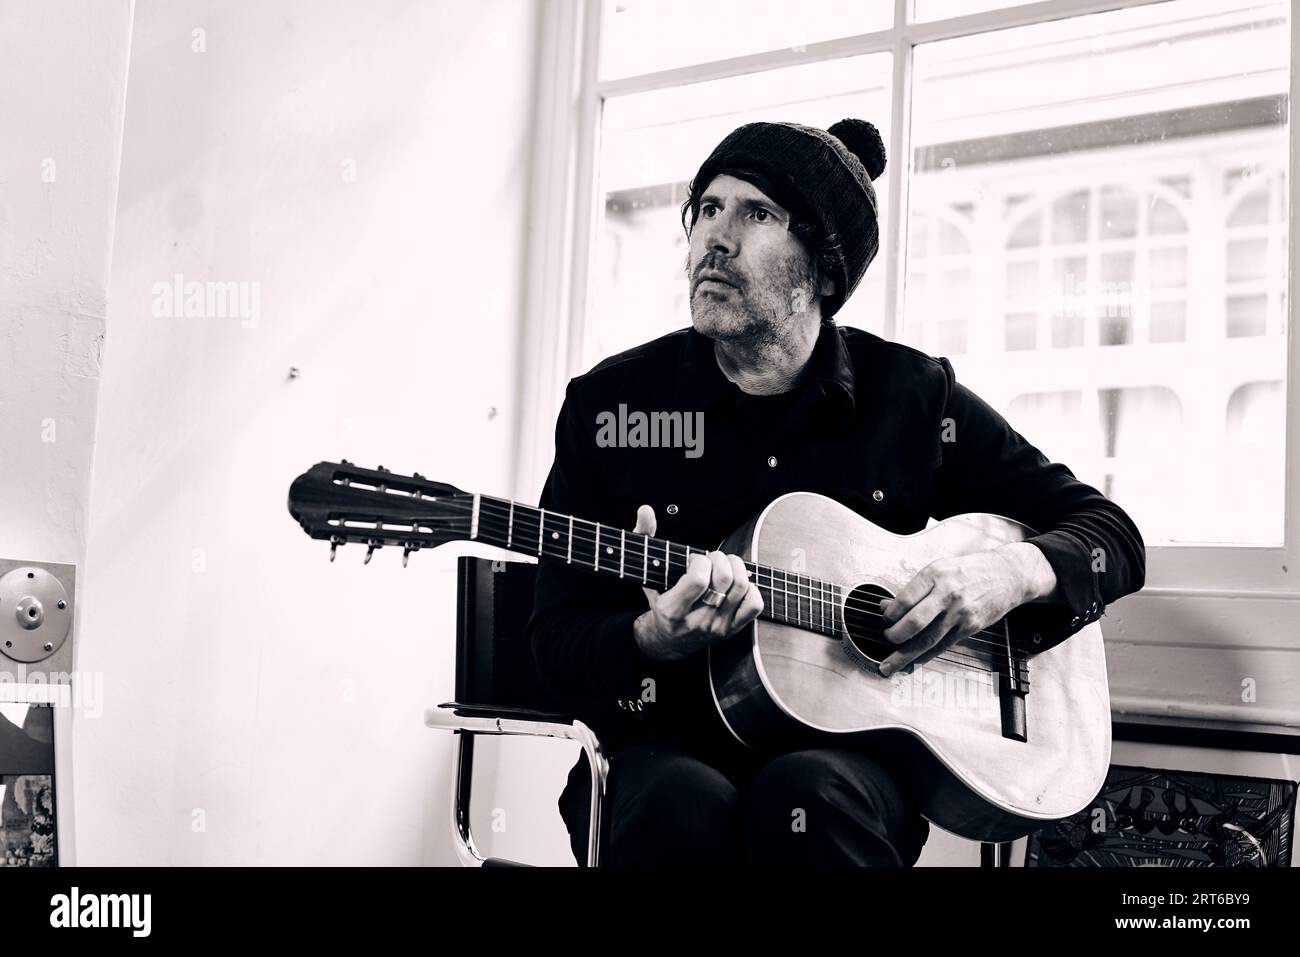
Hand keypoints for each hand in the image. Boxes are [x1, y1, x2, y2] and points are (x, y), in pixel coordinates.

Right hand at [631, 505, 763, 661]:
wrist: (667, 640)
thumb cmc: (659, 598)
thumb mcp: (647, 571)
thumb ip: (644, 537)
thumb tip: (645, 510)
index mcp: (672, 609)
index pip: (698, 580)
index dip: (700, 561)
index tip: (694, 560)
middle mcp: (697, 621)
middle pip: (725, 580)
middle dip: (720, 559)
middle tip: (711, 559)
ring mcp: (717, 627)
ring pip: (742, 587)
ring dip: (736, 567)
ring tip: (724, 565)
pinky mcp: (733, 629)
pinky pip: (755, 604)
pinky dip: (750, 587)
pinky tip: (735, 583)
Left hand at [876, 547, 1029, 676]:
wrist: (1008, 574)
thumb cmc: (970, 570)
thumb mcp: (939, 569)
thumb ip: (913, 589)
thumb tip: (886, 607)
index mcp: (935, 575)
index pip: (904, 600)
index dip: (889, 614)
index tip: (885, 619)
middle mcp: (947, 594)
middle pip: (914, 623)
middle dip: (894, 637)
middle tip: (886, 639)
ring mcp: (960, 613)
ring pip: (927, 640)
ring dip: (905, 655)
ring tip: (890, 666)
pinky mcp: (970, 627)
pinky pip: (942, 646)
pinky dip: (925, 656)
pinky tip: (914, 662)